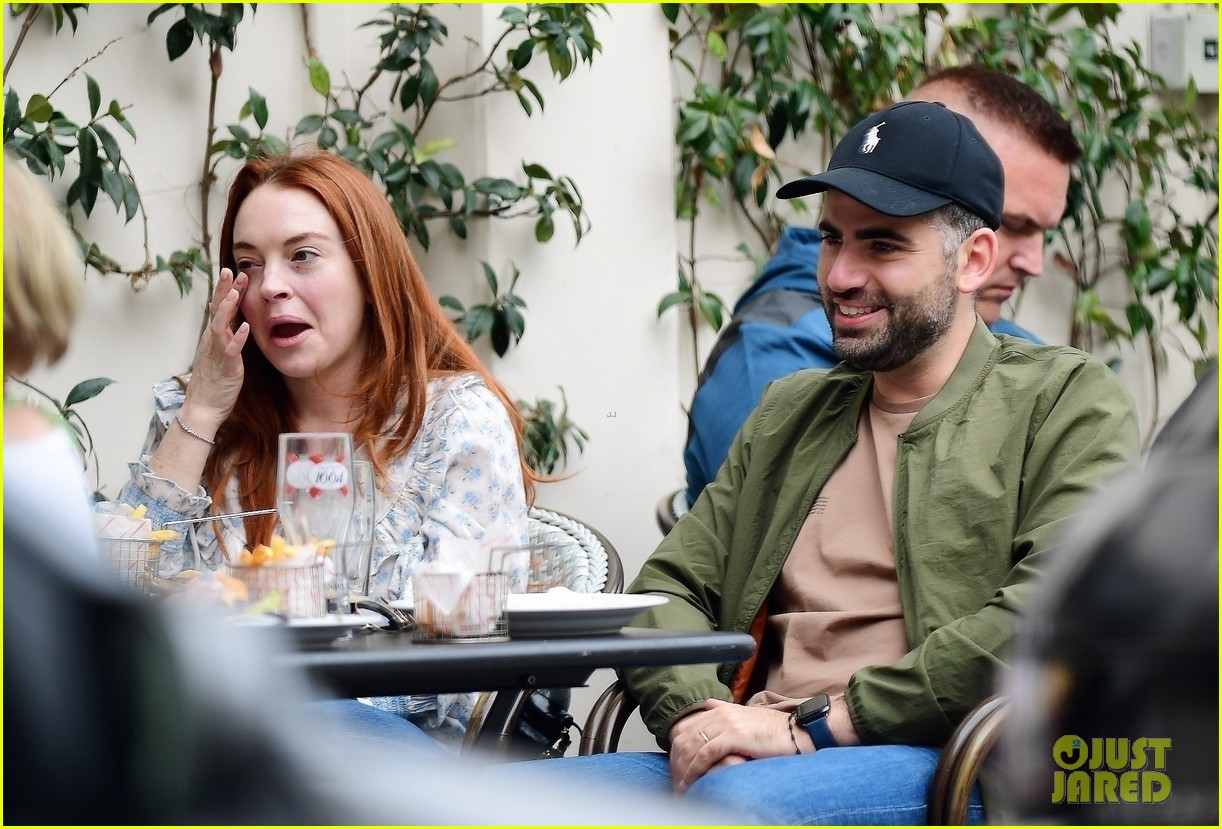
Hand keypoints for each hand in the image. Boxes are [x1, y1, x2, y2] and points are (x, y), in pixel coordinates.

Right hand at [182, 267, 250, 427]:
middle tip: (231, 270)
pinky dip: (237, 337)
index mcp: (213, 337)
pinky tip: (244, 327)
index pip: (219, 308)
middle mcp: (212, 340)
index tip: (236, 272)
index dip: (226, 290)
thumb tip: (237, 324)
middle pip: (217, 310)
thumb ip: (227, 338)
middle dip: (224, 289)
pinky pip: (230, 349)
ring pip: (220, 325)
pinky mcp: (226, 366)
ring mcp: (217, 352)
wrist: (203, 407)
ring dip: (227, 308)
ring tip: (234, 291)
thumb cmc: (214, 382)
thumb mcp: (221, 354)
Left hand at [667, 699, 797, 792]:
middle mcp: (719, 712)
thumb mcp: (746, 716)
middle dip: (676, 763)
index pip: (686, 730)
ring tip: (681, 788)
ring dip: (683, 770)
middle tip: (674, 783)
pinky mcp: (734, 735)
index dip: (676, 752)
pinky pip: (706, 753)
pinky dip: (695, 770)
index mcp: (720, 709)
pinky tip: (692, 782)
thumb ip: (726, 710)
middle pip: (685, 738)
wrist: (797, 731)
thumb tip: (708, 704)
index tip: (675, 771)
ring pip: (693, 746)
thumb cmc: (774, 729)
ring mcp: (726, 722)